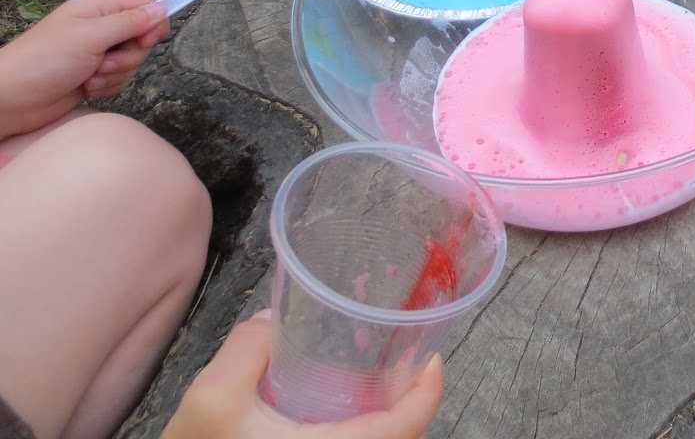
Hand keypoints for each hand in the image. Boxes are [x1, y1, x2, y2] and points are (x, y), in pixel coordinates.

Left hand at [0, 0, 167, 138]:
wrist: (12, 100)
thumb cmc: (45, 60)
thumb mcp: (90, 36)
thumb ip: (129, 22)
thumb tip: (163, 8)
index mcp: (98, 9)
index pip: (143, 6)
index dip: (153, 23)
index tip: (147, 41)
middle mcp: (100, 28)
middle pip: (141, 37)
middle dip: (128, 55)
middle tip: (103, 62)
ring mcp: (96, 54)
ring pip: (132, 62)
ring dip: (115, 74)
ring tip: (88, 77)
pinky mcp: (94, 77)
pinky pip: (119, 80)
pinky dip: (107, 86)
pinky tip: (85, 88)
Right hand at [162, 313, 443, 438]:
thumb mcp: (210, 397)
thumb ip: (246, 348)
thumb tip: (274, 319)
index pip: (403, 430)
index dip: (428, 395)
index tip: (432, 362)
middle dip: (414, 411)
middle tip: (409, 372)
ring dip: (391, 429)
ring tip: (383, 394)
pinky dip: (366, 438)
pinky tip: (346, 422)